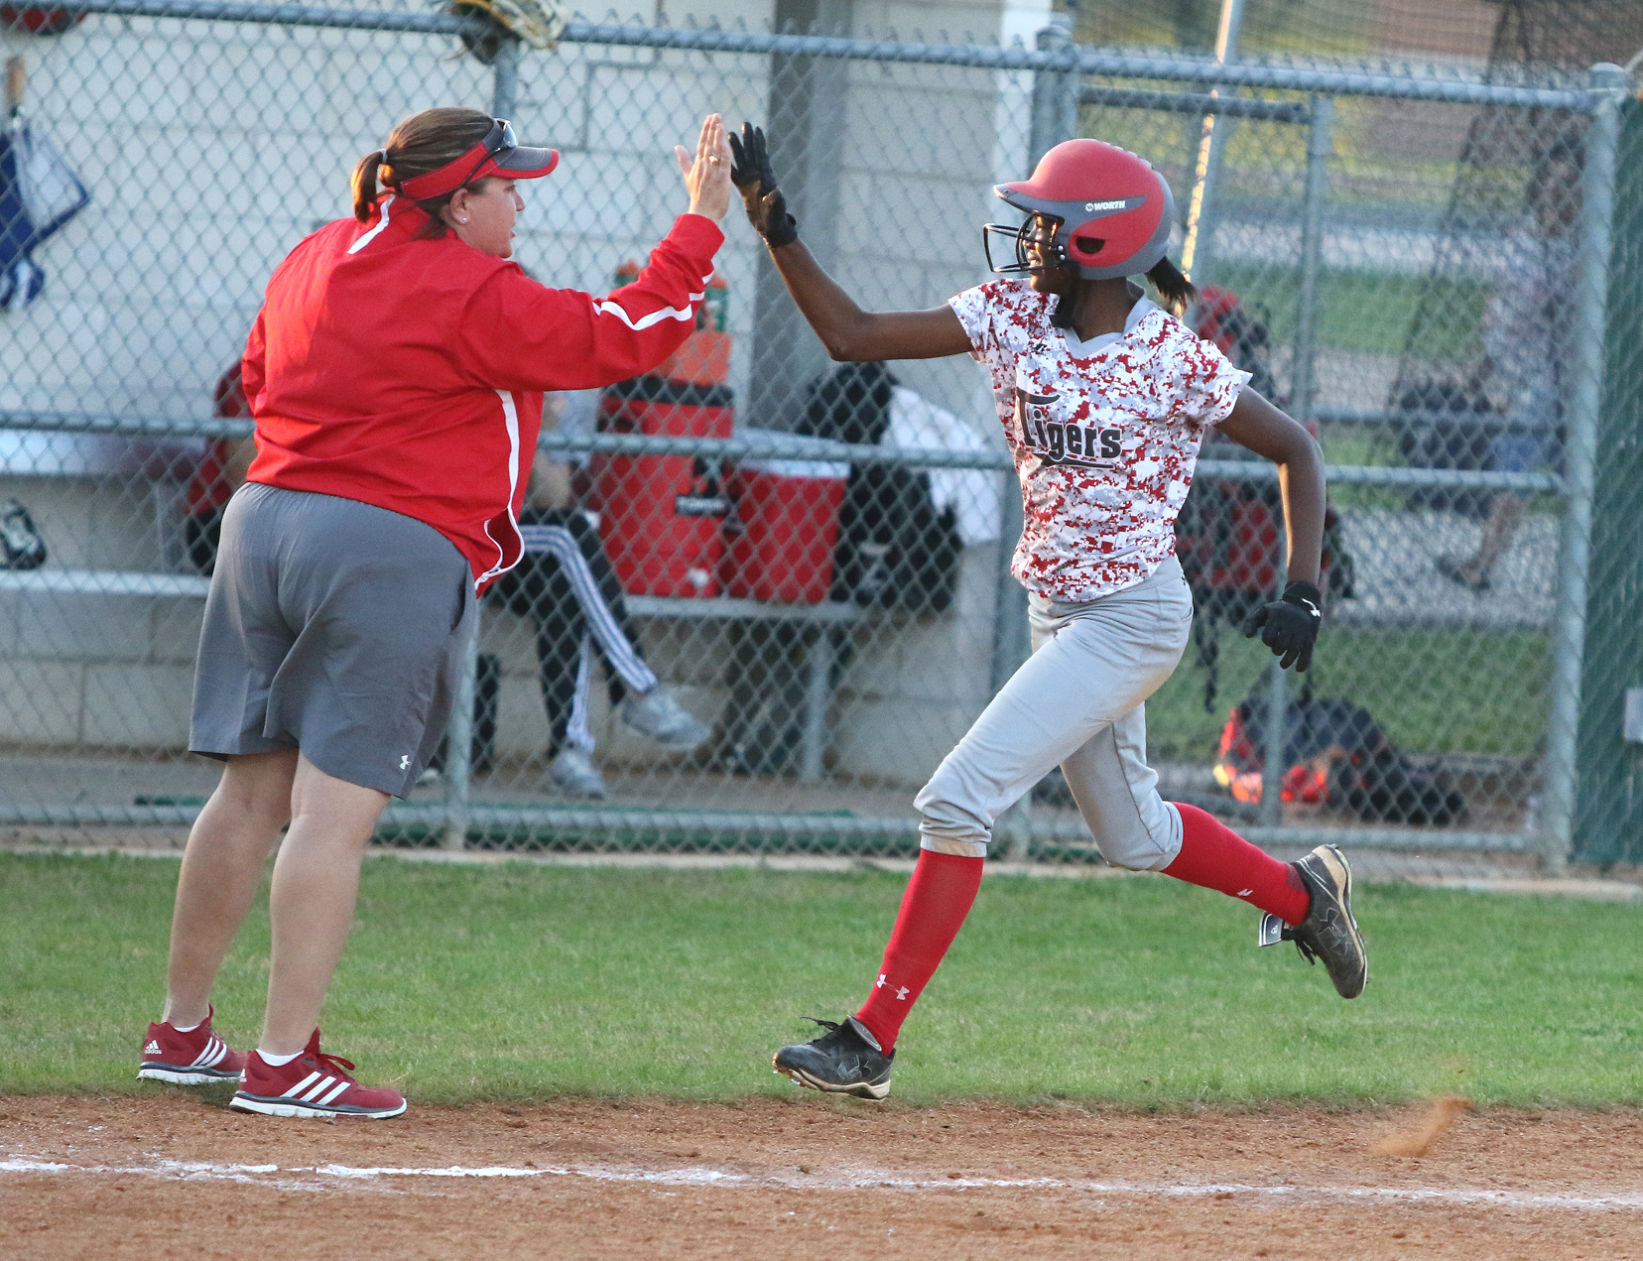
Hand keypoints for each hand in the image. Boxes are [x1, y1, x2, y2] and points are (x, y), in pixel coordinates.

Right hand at [675, 113, 732, 221]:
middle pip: (708, 144)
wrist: (702, 214)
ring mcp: (712, 172)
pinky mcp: (721, 180)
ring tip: (720, 123)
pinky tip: (727, 144)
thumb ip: (684, 160)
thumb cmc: (698, 197)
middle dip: (712, 129)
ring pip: (715, 152)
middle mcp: (704, 166)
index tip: (710, 117)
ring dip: (718, 137)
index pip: (702, 143)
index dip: (706, 130)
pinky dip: (725, 154)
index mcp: (698, 164)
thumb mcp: (688, 177)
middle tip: (716, 115)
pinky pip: (723, 164)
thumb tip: (677, 147)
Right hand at [727, 122, 797, 246]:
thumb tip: (776, 192)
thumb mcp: (775, 209)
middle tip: (745, 123)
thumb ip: (775, 200)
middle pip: (751, 153)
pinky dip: (729, 163)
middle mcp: (757, 176)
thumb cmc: (775, 218)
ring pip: (742, 160)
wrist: (770, 227)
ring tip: (730, 133)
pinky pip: (735, 172)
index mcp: (764, 178)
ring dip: (737, 148)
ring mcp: (751, 180)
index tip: (756, 129)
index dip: (759, 143)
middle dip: (748, 139)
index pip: (760, 157)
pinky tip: (721, 156)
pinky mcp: (744, 187)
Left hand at [1241, 580, 1321, 671]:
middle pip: (1282, 643)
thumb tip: (1248, 636)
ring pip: (1295, 648)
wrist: (1303, 605)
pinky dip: (1304, 662)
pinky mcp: (1310, 638)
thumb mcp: (1263, 612)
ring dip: (1288, 660)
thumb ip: (1251, 622)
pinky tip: (1299, 670)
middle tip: (1277, 650)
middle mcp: (1291, 624)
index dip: (1268, 641)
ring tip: (1282, 665)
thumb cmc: (1278, 612)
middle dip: (1277, 650)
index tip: (1270, 640)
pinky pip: (1308, 651)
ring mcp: (1301, 631)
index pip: (1269, 635)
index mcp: (1278, 617)